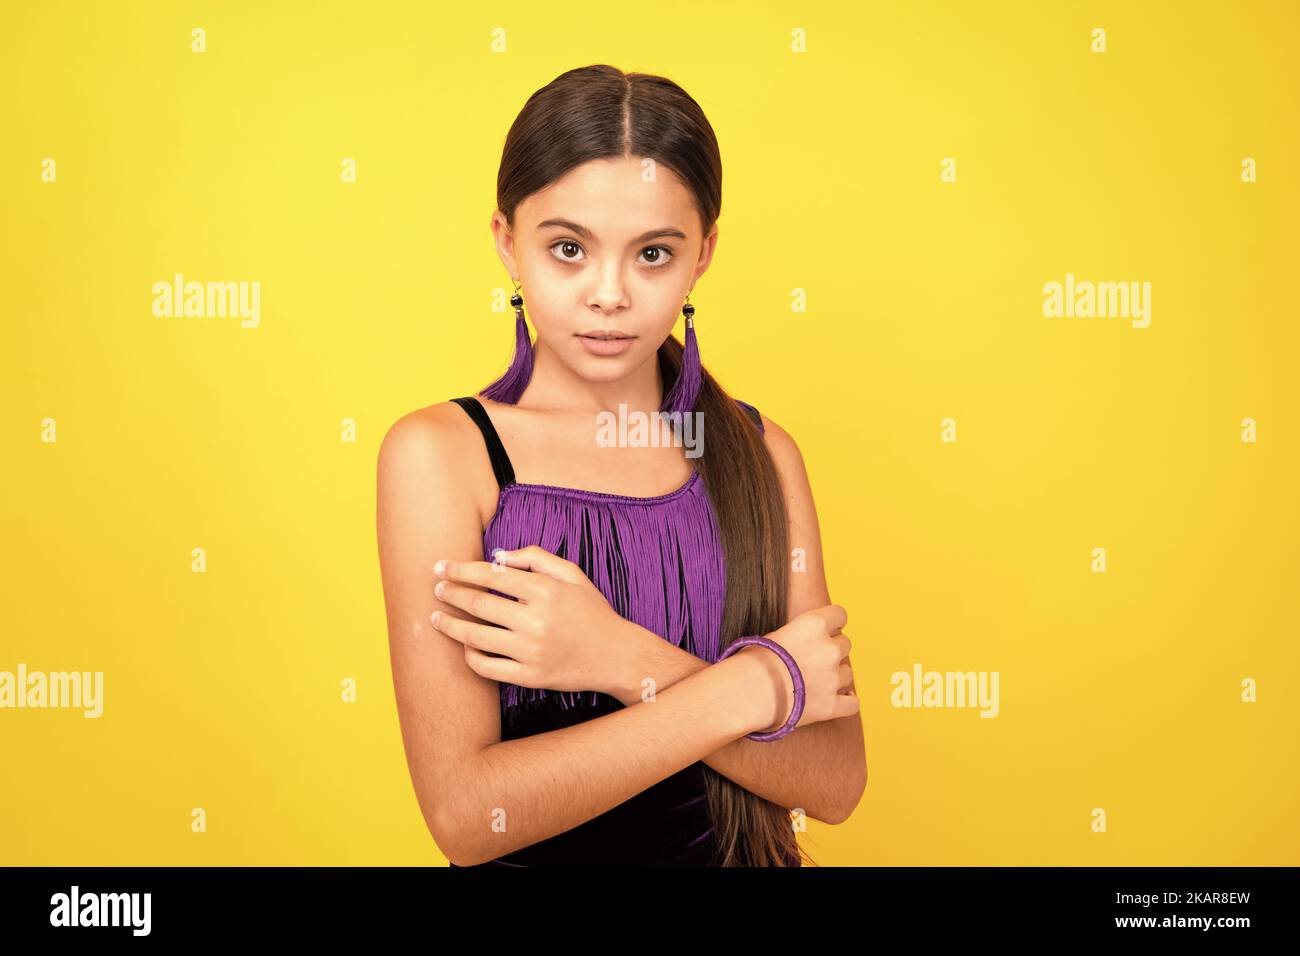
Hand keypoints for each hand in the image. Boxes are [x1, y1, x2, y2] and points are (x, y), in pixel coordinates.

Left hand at [428, 545, 636, 698]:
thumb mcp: (572, 574)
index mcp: (546, 591)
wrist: (616, 655)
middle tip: (435, 589)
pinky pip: (487, 668)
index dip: (460, 570)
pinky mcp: (529, 677)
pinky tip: (463, 647)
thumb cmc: (592, 611)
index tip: (441, 567)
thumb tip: (497, 556)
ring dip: (450, 626)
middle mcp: (536, 620)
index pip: (490, 576)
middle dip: (450, 594)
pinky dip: (470, 657)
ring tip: (436, 618)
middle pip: (478, 604)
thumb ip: (536, 558)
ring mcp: (531, 651)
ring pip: (476, 638)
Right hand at [738, 604, 857, 734]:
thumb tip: (800, 644)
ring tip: (815, 682)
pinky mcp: (831, 705)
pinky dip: (848, 702)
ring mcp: (832, 678)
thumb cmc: (750, 662)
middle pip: (845, 643)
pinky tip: (842, 699)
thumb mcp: (773, 636)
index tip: (827, 630)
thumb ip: (796, 636)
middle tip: (813, 660)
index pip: (840, 614)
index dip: (834, 622)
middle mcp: (829, 648)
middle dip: (831, 650)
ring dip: (836, 676)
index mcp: (814, 624)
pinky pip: (853, 703)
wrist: (746, 693)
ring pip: (848, 672)